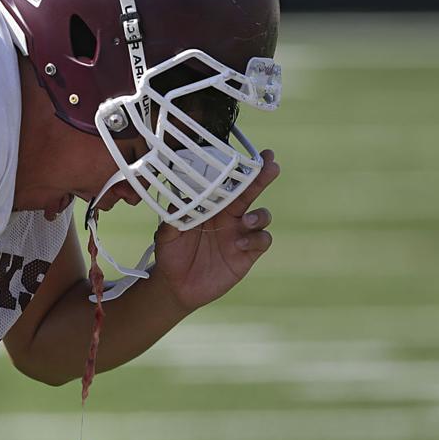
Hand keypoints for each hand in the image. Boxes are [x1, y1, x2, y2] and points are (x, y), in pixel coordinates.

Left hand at [151, 149, 280, 311]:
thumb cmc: (171, 254)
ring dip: (259, 215)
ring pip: (262, 216)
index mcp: (211, 207)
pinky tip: (240, 245)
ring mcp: (241, 235)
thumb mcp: (166, 236)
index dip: (239, 169)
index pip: (228, 184)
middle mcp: (230, 217)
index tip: (249, 154)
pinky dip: (256, 239)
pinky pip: (263, 240)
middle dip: (263, 177)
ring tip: (244, 222)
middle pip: (251, 193)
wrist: (176, 285)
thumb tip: (175, 203)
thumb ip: (172, 220)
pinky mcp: (248, 254)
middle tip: (272, 165)